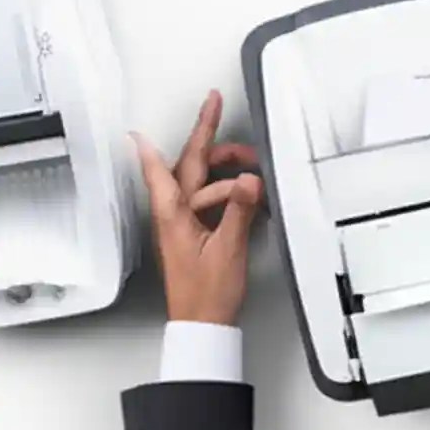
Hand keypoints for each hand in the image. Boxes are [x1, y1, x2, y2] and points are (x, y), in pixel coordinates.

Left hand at [132, 90, 263, 325]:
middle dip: (214, 142)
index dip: (191, 132)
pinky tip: (248, 196)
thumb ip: (240, 212)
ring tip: (254, 172)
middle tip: (231, 123)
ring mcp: (185, 223)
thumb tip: (249, 180)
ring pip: (203, 182)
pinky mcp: (197, 232)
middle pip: (192, 165)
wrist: (202, 323)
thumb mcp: (228, 250)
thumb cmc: (205, 295)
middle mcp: (176, 214)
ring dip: (227, 172)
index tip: (203, 106)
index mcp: (175, 214)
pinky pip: (212, 200)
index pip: (175, 162)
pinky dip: (230, 192)